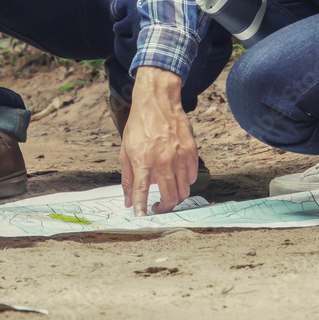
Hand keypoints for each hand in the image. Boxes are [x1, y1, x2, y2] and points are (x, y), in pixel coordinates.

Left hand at [120, 66, 198, 215]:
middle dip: (163, 209)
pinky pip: (192, 177)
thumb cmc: (139, 126)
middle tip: (157, 208)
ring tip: (168, 196)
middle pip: (169, 197)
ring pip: (183, 191)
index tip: (141, 216)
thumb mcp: (125, 151)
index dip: (141, 207)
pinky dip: (186, 184)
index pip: (142, 192)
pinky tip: (178, 180)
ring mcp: (179, 157)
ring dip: (175, 198)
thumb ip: (128, 178)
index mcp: (143, 161)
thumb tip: (128, 200)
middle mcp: (163, 161)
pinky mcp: (191, 152)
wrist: (157, 103)